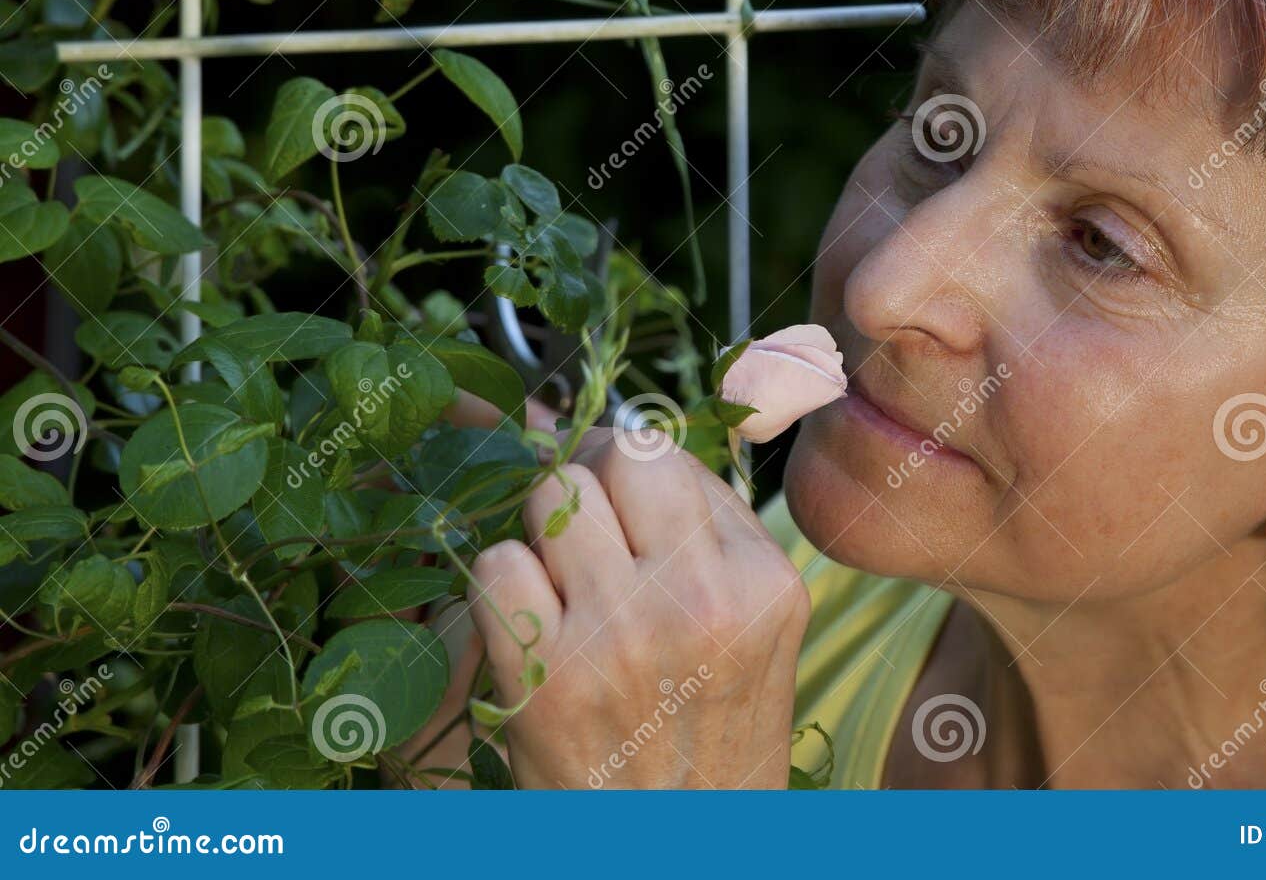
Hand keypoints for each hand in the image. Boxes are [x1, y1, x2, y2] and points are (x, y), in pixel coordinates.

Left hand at [466, 432, 809, 788]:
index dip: (625, 463)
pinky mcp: (547, 678)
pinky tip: (531, 628)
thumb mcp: (754, 628)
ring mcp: (620, 633)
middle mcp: (699, 598)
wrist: (682, 851)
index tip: (615, 496)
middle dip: (589, 485)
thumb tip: (617, 437)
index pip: (669, 452)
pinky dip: (500, 589)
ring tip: (564, 588)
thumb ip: (706, 531)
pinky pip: (495, 566)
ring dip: (543, 536)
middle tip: (587, 536)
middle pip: (614, 455)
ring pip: (550, 499)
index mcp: (760, 580)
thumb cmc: (714, 737)